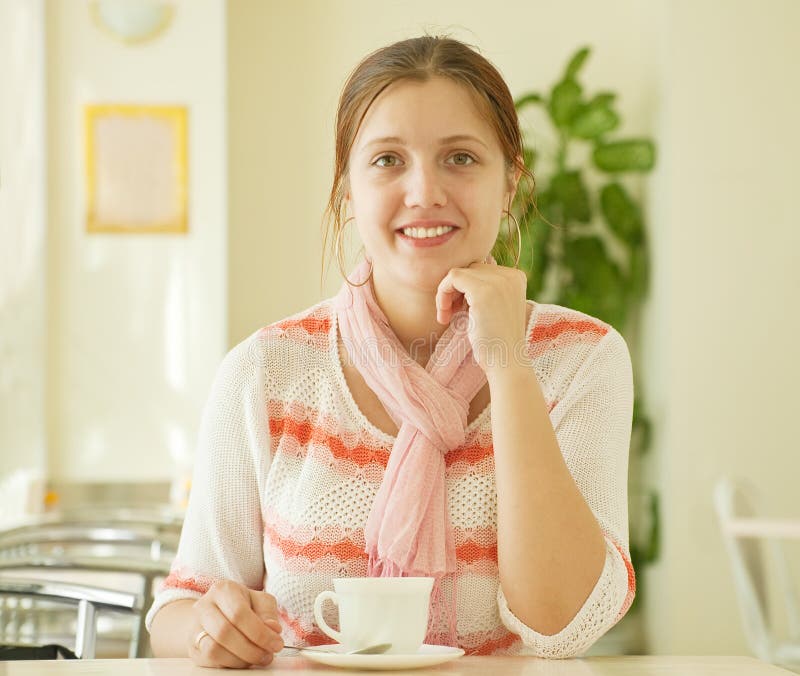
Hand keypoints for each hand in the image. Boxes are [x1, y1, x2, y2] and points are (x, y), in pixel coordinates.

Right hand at [189, 579, 283, 667]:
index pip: (239, 613)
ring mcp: (195, 628)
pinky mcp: (193, 648)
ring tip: (256, 659)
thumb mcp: (260, 602)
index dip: (260, 633)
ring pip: (213, 649)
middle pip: (224, 632)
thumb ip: (268, 614)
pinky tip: (243, 661)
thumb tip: (273, 629)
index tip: (276, 644)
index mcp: (223, 590)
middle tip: (268, 656)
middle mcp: (204, 606)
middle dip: (251, 649)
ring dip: (240, 660)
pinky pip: (209, 661)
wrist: (216, 613)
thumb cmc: (242, 605)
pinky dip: (230, 664)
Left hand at [435, 257, 528, 375]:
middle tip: (452, 313)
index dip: (465, 288)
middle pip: (470, 269)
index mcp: (516, 277)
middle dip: (456, 290)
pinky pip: (452, 278)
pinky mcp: (483, 292)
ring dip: (446, 293)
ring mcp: (498, 282)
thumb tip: (457, 275)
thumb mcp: (495, 308)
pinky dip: (442, 294)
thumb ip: (486, 289)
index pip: (481, 270)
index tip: (461, 310)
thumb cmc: (496, 341)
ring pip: (458, 273)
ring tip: (447, 315)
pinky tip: (445, 316)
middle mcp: (510, 275)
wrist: (506, 362)